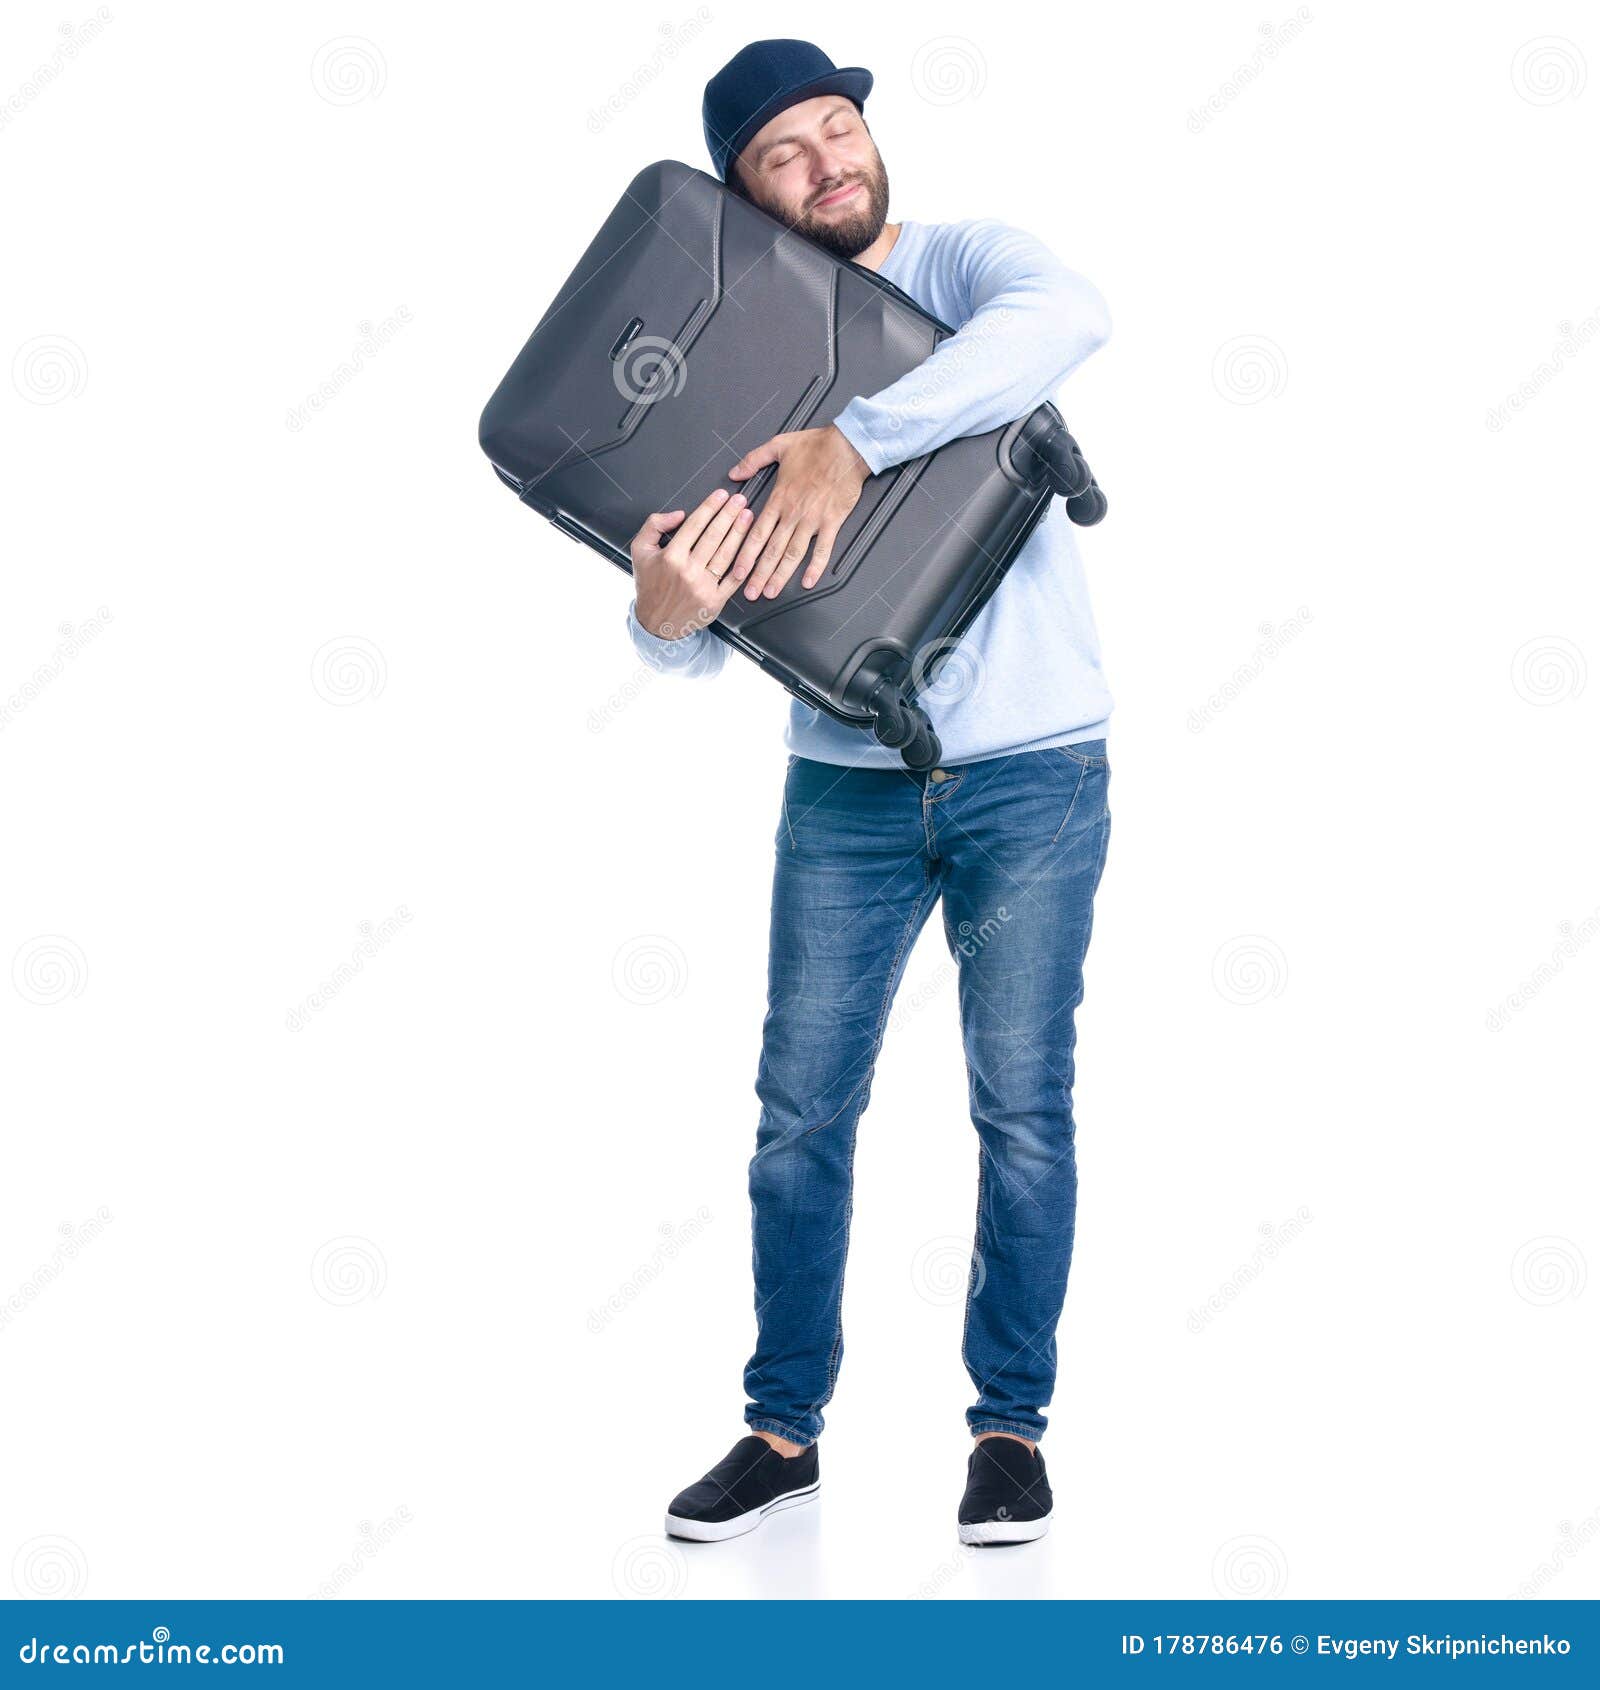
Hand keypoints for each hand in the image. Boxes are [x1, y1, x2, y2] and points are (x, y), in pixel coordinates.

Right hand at [629, 488, 754, 638]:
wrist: (657, 622)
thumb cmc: (650, 584)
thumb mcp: (640, 550)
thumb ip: (654, 525)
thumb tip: (679, 514)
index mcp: (670, 556)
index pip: (695, 525)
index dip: (710, 507)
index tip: (722, 495)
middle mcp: (687, 571)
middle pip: (714, 536)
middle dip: (729, 514)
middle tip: (740, 500)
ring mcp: (703, 587)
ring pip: (726, 554)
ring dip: (739, 533)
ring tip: (748, 516)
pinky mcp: (715, 601)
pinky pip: (733, 579)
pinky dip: (744, 564)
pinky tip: (752, 548)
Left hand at [726, 424, 870, 600]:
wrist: (848, 446)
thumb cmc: (816, 445)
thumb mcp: (778, 445)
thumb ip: (753, 460)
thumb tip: (734, 473)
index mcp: (779, 498)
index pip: (757, 533)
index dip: (746, 555)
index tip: (737, 572)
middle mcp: (793, 513)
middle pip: (771, 550)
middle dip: (759, 574)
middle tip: (750, 593)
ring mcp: (812, 520)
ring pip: (792, 553)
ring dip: (781, 575)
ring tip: (771, 592)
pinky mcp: (832, 521)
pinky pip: (823, 549)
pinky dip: (815, 566)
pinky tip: (809, 582)